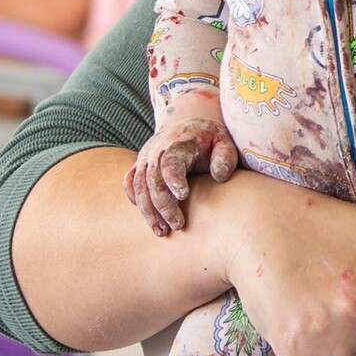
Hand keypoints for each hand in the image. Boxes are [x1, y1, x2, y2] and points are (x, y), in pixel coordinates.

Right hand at [127, 105, 237, 235]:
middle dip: (163, 205)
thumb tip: (219, 177)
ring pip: (139, 185)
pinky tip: (149, 218)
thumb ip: (225, 158)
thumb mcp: (224, 142)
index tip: (183, 196)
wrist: (189, 124)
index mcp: (178, 143)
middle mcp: (157, 150)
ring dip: (148, 210)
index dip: (174, 179)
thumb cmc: (209, 138)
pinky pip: (130, 183)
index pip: (171, 162)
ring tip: (162, 231)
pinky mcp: (140, 165)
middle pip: (153, 179)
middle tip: (177, 225)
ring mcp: (146, 158)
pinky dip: (136, 200)